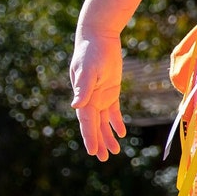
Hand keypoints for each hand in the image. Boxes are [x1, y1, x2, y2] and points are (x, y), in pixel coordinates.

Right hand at [69, 30, 125, 160]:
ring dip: (108, 136)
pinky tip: (121, 133)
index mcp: (84, 97)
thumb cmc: (91, 52)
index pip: (86, 122)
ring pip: (104, 122)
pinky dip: (116, 122)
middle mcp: (90, 99)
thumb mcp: (88, 70)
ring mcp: (100, 95)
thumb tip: (75, 106)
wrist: (98, 36)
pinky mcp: (110, 90)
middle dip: (99, 142)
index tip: (92, 152)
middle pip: (94, 126)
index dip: (89, 137)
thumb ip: (83, 88)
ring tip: (115, 151)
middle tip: (103, 158)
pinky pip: (113, 111)